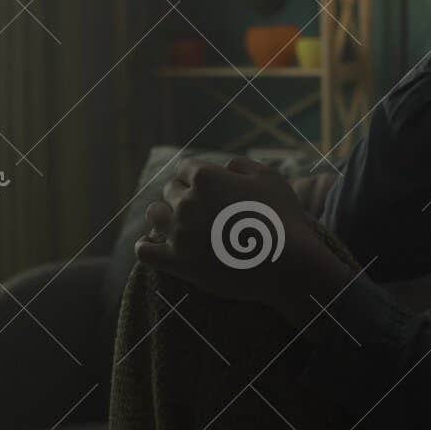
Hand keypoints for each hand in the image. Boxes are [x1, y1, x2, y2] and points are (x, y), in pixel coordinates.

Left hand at [134, 157, 348, 317]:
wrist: (286, 264)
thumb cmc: (281, 217)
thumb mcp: (269, 177)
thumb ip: (242, 165)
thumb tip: (226, 166)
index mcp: (205, 178)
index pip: (186, 168)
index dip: (197, 175)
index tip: (208, 186)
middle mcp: (186, 202)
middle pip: (171, 190)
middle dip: (184, 195)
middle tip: (201, 208)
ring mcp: (179, 234)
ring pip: (154, 215)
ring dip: (163, 215)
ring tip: (175, 222)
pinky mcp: (177, 263)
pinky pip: (145, 252)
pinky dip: (145, 247)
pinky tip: (151, 245)